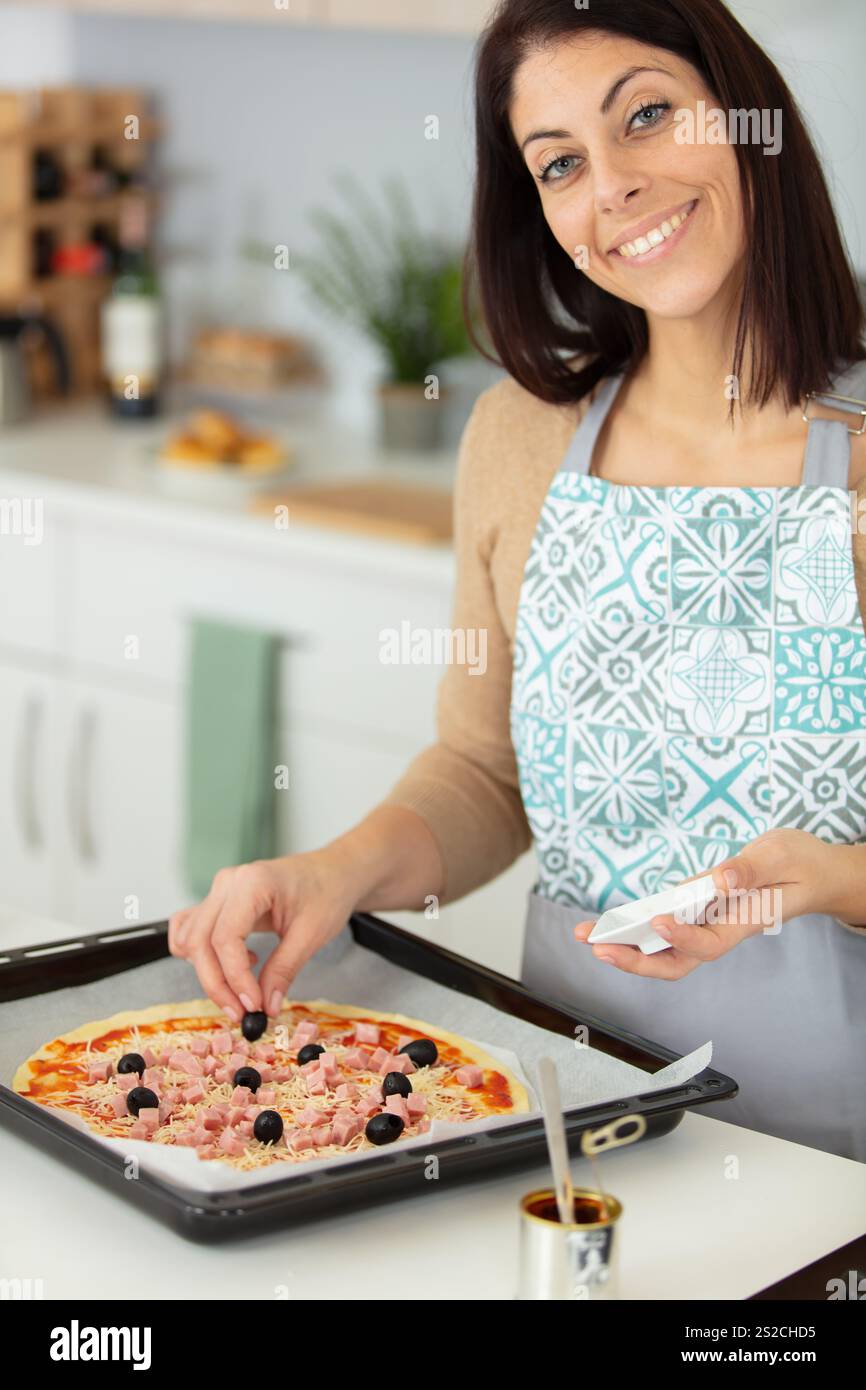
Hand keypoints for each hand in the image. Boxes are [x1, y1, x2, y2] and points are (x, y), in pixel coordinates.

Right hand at [168, 851, 358, 1019]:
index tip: (253, 1005)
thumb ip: (284, 970)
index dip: (235, 977)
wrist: (333, 872)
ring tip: (241, 989)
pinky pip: (191, 929)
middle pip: (200, 941)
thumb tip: (266, 1006)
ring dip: (208, 973)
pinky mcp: (219, 901)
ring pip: (191, 939)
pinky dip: (201, 954)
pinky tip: (232, 963)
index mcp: (253, 882)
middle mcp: (228, 883)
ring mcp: (220, 890)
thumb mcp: (312, 934)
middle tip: (241, 1012)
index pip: (225, 937)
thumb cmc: (327, 893)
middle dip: (217, 984)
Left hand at [572, 829, 831, 980]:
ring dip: (626, 945)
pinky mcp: (700, 909)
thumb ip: (751, 869)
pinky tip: (610, 921)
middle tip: (596, 946)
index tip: (660, 922)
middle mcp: (721, 928)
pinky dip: (637, 925)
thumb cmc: (800, 865)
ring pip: (665, 948)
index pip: (709, 943)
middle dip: (635, 959)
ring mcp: (709, 921)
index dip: (683, 938)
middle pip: (677, 960)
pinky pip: (665, 925)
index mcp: (745, 921)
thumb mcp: (781, 856)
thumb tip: (720, 880)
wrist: (813, 871)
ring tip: (587, 934)